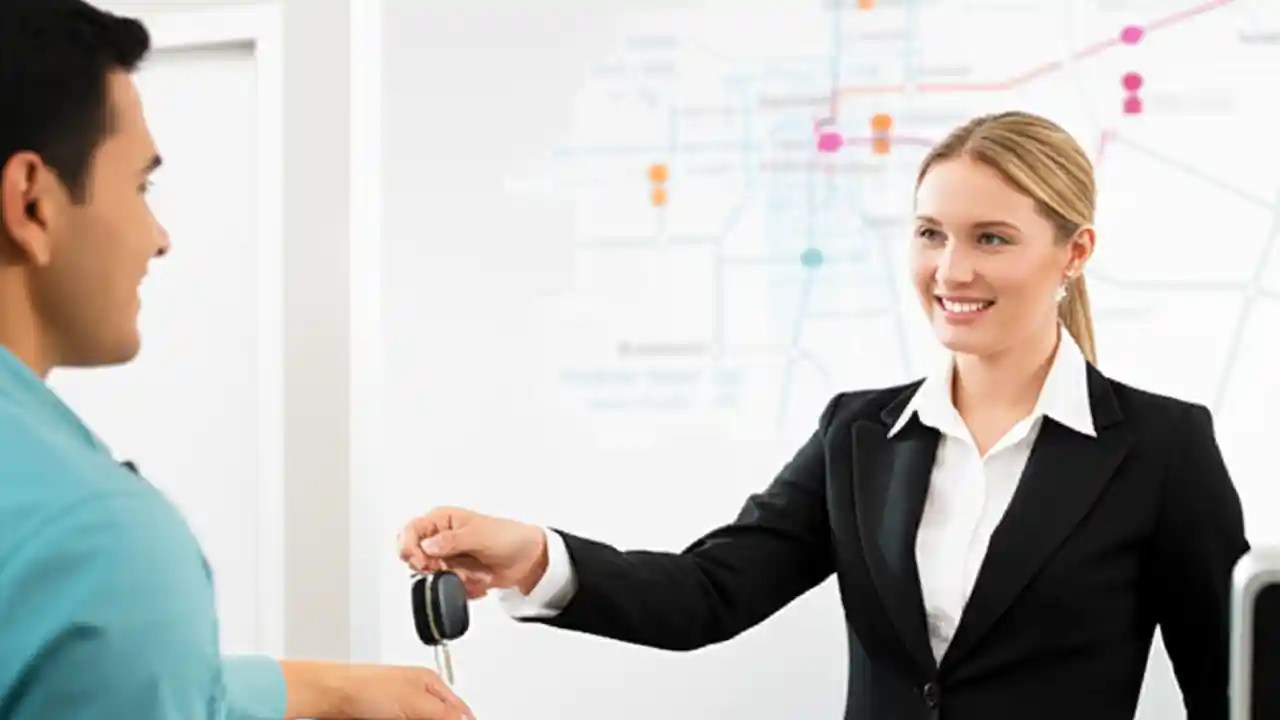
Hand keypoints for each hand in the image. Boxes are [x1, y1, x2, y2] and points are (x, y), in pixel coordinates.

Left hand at [281, 660, 474, 719]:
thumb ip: (445, 713)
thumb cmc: (365, 686)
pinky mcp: (383, 718)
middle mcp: (417, 695)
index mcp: (430, 683)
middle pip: (439, 719)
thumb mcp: (415, 701)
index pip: (459, 710)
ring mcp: (400, 709)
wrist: (327, 695)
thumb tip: (468, 719)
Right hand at [397, 507, 547, 598]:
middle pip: (415, 558)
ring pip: (432, 577)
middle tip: (451, 569)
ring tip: (475, 573)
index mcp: (442, 520)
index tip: (423, 562)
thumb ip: (451, 541)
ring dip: (455, 579)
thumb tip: (427, 545)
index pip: (411, 531)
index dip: (410, 548)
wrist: (527, 560)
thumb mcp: (479, 535)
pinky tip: (480, 579)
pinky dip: (464, 588)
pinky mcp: (455, 576)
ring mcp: (446, 559)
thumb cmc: (507, 537)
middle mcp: (440, 539)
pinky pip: (447, 588)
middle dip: (434, 568)